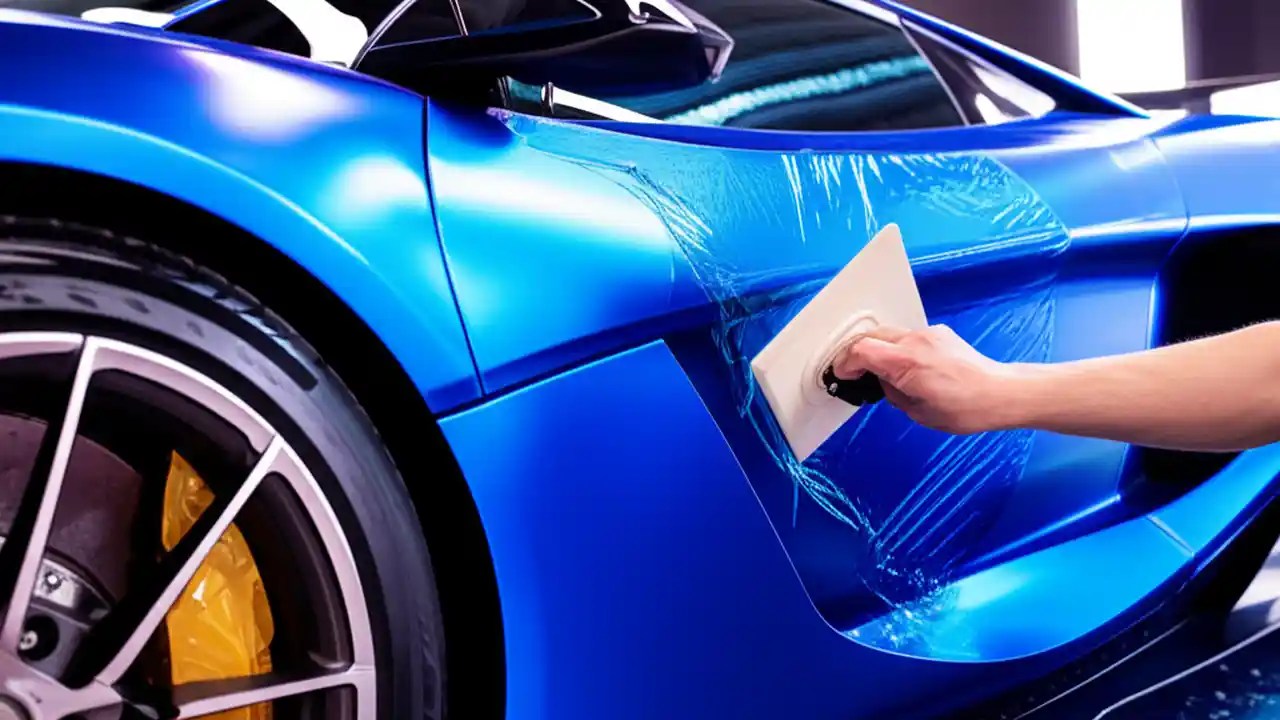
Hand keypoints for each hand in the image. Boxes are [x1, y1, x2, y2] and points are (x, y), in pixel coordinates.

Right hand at [833, 324, 1025, 433]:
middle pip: (871, 336)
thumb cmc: (965, 409)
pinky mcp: (939, 334)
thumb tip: (883, 382)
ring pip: (890, 334)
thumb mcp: (917, 412)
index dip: (845, 362)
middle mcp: (914, 341)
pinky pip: (908, 337)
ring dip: (879, 350)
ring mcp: (928, 334)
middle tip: (853, 372)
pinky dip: (899, 349)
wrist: (1000, 394)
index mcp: (905, 362)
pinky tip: (907, 368)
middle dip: (857, 353)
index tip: (842, 375)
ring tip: (883, 373)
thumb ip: (892, 392)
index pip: (860, 350)